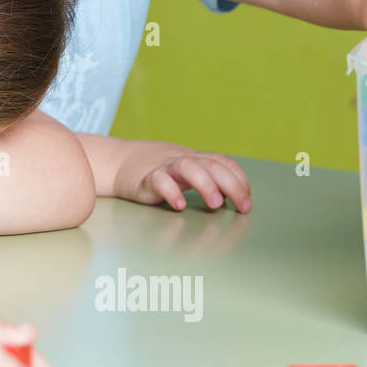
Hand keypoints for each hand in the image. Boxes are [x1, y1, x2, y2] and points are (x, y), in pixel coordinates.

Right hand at [116, 141, 251, 212]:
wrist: (119, 162)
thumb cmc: (158, 171)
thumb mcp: (186, 170)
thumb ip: (208, 178)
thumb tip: (236, 197)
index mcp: (196, 159)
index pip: (224, 163)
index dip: (240, 180)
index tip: (247, 201)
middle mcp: (183, 160)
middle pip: (212, 165)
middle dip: (232, 186)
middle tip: (243, 207)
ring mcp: (165, 167)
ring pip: (188, 168)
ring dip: (206, 185)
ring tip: (215, 204)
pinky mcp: (147, 179)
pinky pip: (160, 181)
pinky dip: (172, 192)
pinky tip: (180, 205)